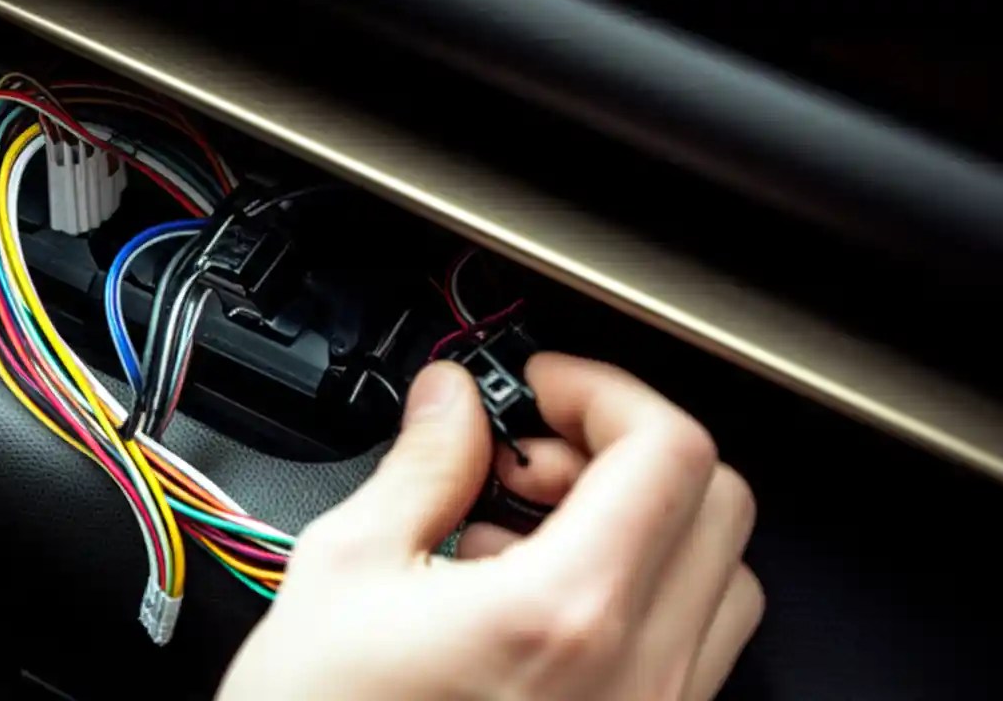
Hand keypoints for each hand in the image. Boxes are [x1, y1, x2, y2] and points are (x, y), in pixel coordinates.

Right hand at [219, 353, 762, 700]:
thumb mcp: (346, 575)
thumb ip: (422, 466)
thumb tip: (452, 403)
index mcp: (563, 615)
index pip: (667, 451)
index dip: (606, 392)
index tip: (543, 390)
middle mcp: (634, 674)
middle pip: (714, 501)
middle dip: (623, 450)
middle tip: (533, 456)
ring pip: (718, 576)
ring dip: (639, 521)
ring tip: (532, 531)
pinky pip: (687, 645)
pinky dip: (633, 592)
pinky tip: (534, 600)